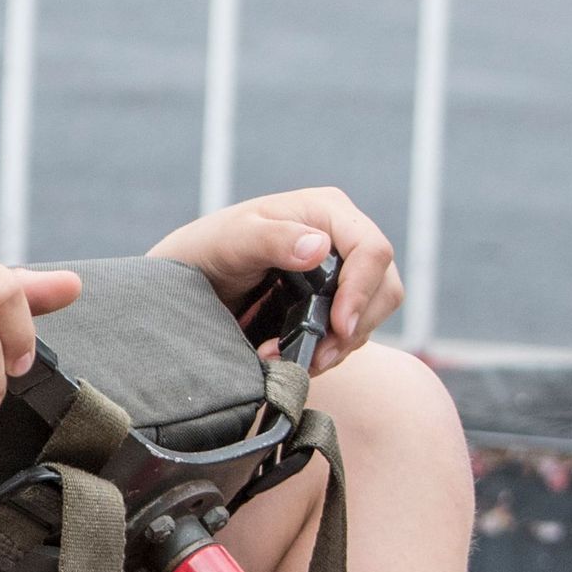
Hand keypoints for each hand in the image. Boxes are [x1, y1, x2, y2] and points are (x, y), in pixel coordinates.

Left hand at [148, 188, 402, 373]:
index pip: (372, 250)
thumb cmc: (207, 250)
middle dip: (353, 327)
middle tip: (318, 356)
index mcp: (326, 211)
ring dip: (339, 345)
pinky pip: (350, 332)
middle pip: (383, 287)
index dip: (363, 290)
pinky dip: (328, 350)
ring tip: (294, 360)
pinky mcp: (332, 302)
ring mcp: (341, 272)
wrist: (188, 281)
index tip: (339, 326)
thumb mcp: (232, 240)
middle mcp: (342, 238)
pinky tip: (294, 357)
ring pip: (371, 315)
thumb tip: (319, 246)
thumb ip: (272, 239)